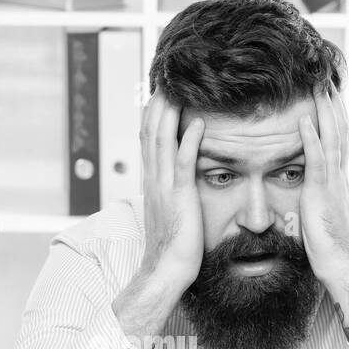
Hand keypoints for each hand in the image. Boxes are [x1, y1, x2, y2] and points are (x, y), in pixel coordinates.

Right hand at [113, 93, 204, 341]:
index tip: (162, 90)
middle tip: (167, 75)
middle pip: (152, 131)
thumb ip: (174, 192)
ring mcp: (165, 188)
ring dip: (170, 112)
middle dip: (158, 102)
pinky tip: (198, 123)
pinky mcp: (179, 199)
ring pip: (163, 141)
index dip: (154, 112)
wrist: (165, 272)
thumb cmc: (173, 248)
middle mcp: (155, 180)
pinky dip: (189, 142)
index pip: (150, 138)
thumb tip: (180, 181)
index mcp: (153, 181)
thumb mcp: (172, 212)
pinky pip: (183, 165)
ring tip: (177, 86)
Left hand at [298, 83, 348, 341]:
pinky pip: (316, 160)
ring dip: (322, 108)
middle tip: (323, 74)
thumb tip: (305, 198)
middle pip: (336, 128)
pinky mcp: (320, 194)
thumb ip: (312, 203)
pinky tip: (301, 119)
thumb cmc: (330, 251)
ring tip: (315, 82)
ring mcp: (330, 183)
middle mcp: (336, 176)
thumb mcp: (317, 219)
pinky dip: (310, 137)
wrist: (343, 269)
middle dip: (330, 101)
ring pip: (329, 136)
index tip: (324, 91)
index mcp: (334, 180)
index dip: (330, 114)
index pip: (334, 138)